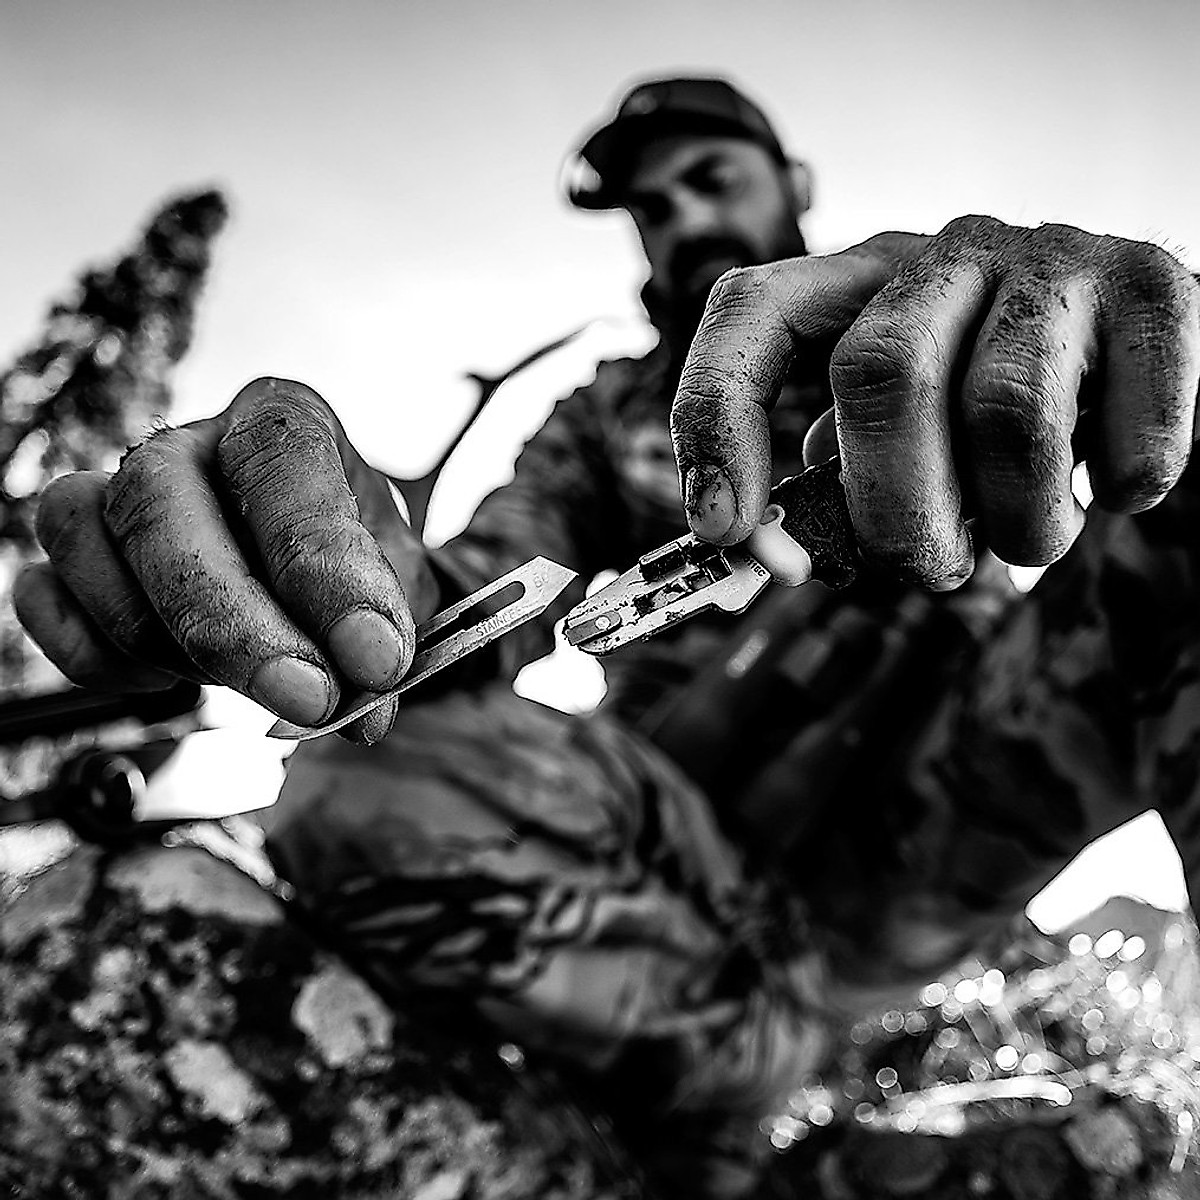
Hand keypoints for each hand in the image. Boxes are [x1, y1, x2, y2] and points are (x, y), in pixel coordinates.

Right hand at [15, 378, 437, 742]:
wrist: (314, 585)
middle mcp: (189, 443)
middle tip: (307, 699)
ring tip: (252, 682)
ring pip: (86, 543)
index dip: (325, 565)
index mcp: (281, 418)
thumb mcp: (398, 586)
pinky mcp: (71, 557)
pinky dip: (99, 657)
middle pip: (160, 501)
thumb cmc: (356, 570)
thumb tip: (366, 696)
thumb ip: (386, 630)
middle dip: (233, 622)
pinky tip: (171, 679)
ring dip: (167, 640)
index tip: (374, 656)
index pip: (282, 461)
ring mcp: (114, 492)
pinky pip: (44, 601)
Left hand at [672, 216, 1199, 586]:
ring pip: (1007, 412)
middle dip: (893, 513)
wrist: (1138, 356)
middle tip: (927, 571)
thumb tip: (768, 550)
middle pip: (881, 374)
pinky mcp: (1154, 287)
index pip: (754, 311)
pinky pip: (1129, 426)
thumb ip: (833, 485)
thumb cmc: (986, 420)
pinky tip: (1114, 490)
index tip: (726, 531)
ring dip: (1015, 523)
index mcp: (860, 282)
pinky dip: (1120, 487)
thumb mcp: (897, 440)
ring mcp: (1052, 259)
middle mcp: (946, 253)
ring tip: (1027, 541)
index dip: (718, 419)